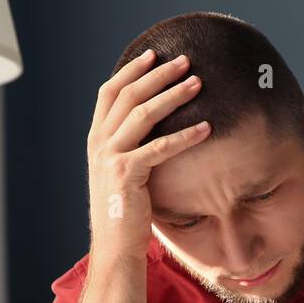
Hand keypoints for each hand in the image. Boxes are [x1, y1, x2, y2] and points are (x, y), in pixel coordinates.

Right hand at [86, 48, 210, 259]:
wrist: (114, 248)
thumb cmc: (125, 214)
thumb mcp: (122, 174)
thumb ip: (130, 149)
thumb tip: (155, 131)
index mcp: (96, 139)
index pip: (109, 92)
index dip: (132, 70)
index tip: (154, 55)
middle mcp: (99, 143)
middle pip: (128, 94)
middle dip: (158, 74)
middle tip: (186, 60)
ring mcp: (110, 157)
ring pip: (142, 113)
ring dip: (173, 95)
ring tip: (199, 84)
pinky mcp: (126, 174)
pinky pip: (160, 147)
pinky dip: (185, 135)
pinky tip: (207, 128)